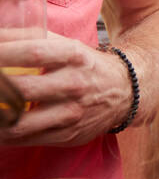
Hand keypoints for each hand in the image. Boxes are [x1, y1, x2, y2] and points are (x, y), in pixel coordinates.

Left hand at [0, 33, 131, 144]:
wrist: (126, 92)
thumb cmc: (85, 65)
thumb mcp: (66, 45)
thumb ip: (29, 40)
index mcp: (74, 56)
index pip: (32, 52)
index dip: (2, 53)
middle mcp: (75, 85)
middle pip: (21, 89)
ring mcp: (72, 113)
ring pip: (20, 122)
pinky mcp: (68, 135)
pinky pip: (25, 139)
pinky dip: (1, 134)